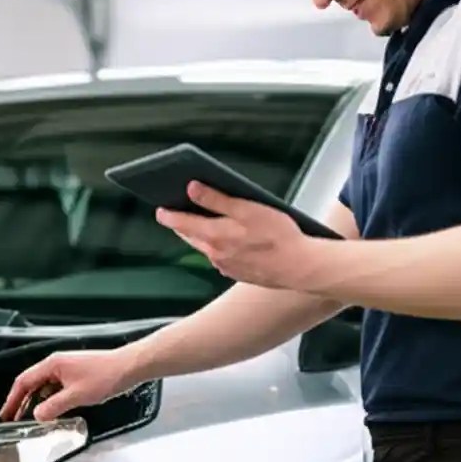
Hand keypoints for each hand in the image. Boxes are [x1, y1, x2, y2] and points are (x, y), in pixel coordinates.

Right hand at [0, 349, 138, 421]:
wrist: (127, 367)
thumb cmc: (105, 375)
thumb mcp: (76, 395)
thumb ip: (54, 406)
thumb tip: (37, 415)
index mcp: (52, 364)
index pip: (24, 381)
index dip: (13, 398)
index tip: (6, 413)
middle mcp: (56, 364)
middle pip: (32, 383)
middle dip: (21, 401)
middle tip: (14, 418)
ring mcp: (66, 368)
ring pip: (44, 385)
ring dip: (37, 401)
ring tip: (31, 417)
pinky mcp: (76, 373)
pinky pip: (56, 387)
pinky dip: (50, 398)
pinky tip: (53, 409)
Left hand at [156, 181, 310, 289]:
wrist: (301, 268)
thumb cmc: (278, 235)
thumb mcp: (247, 208)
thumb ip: (217, 199)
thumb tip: (191, 188)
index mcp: (214, 236)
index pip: (181, 223)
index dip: (168, 214)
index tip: (159, 208)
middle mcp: (215, 254)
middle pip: (191, 236)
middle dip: (183, 223)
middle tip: (177, 211)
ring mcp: (226, 266)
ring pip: (206, 247)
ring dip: (201, 234)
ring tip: (202, 220)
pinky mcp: (239, 273)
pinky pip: (221, 257)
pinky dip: (219, 246)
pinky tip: (229, 237)